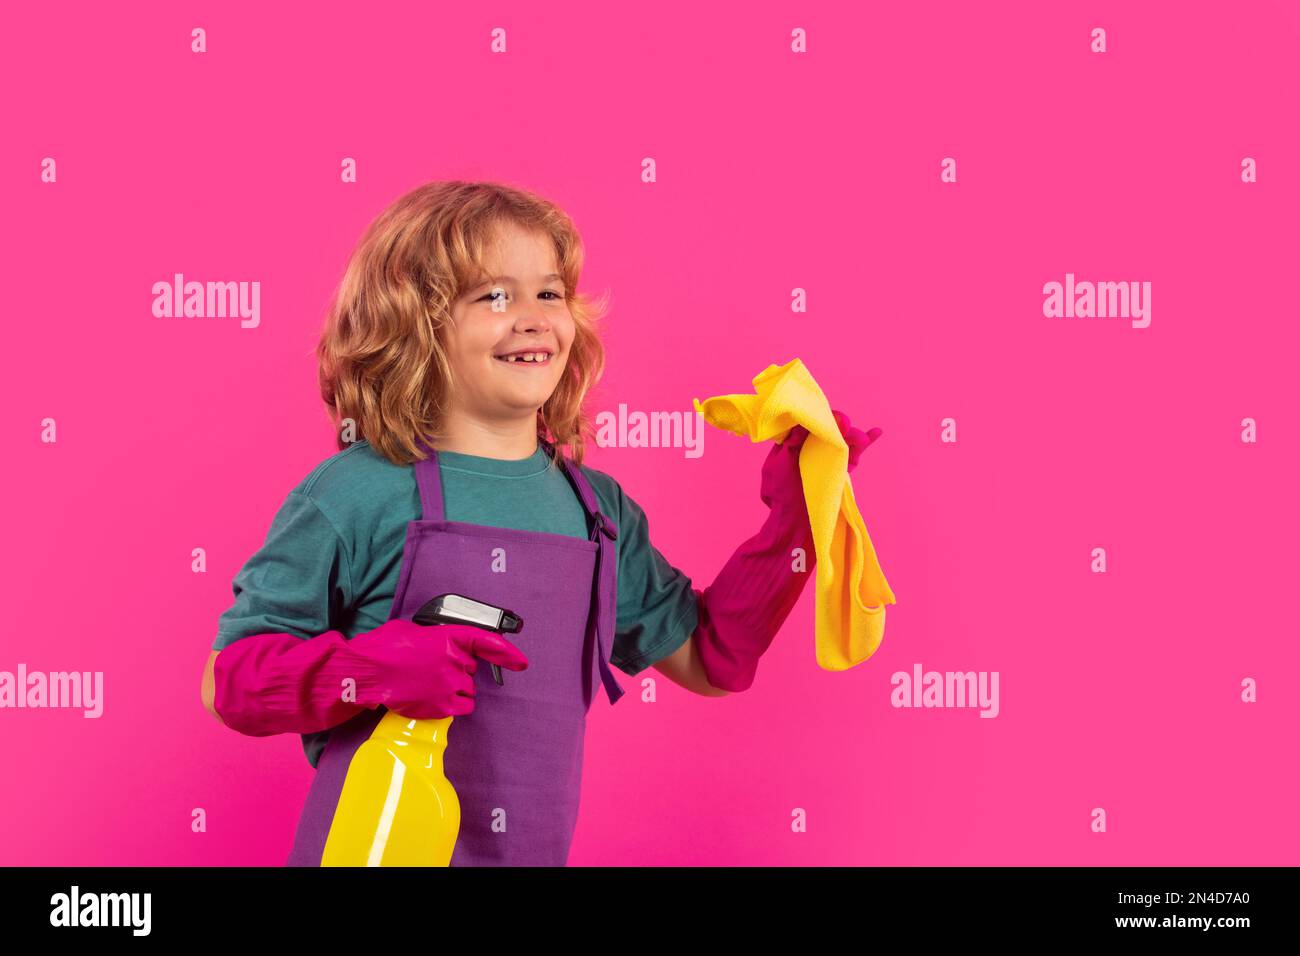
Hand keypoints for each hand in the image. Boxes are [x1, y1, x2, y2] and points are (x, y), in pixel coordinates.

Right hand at [347, 618, 528, 719]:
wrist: (367, 672)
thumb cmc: (385, 647)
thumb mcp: (415, 631)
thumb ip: (437, 638)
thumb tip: (443, 647)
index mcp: (449, 637)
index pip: (486, 642)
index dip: (507, 652)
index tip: (521, 662)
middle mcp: (454, 661)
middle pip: (471, 669)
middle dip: (458, 670)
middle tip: (433, 669)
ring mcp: (449, 685)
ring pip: (468, 690)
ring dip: (455, 688)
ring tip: (429, 685)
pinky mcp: (442, 706)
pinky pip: (463, 707)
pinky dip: (455, 705)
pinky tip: (436, 699)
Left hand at [762, 409, 879, 506]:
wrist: (791, 519)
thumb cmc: (780, 491)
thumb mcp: (780, 462)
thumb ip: (793, 441)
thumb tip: (809, 422)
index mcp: (797, 440)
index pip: (814, 421)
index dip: (825, 417)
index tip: (831, 420)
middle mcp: (814, 444)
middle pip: (833, 429)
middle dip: (842, 427)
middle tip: (846, 429)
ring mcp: (829, 455)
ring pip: (846, 439)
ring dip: (855, 436)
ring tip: (861, 439)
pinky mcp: (841, 467)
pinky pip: (856, 452)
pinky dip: (868, 440)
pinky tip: (877, 432)